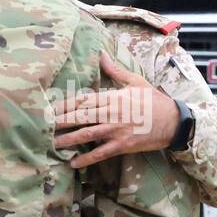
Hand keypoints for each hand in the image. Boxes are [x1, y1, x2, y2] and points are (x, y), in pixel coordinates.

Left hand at [53, 51, 180, 168]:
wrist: (173, 120)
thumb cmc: (153, 100)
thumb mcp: (135, 81)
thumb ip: (115, 70)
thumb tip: (102, 54)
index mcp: (112, 97)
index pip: (83, 100)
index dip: (64, 104)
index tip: (49, 107)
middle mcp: (111, 113)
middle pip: (80, 116)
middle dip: (60, 121)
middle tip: (42, 126)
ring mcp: (116, 130)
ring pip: (87, 134)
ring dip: (68, 139)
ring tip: (51, 144)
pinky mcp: (123, 145)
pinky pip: (101, 152)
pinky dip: (87, 158)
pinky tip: (73, 162)